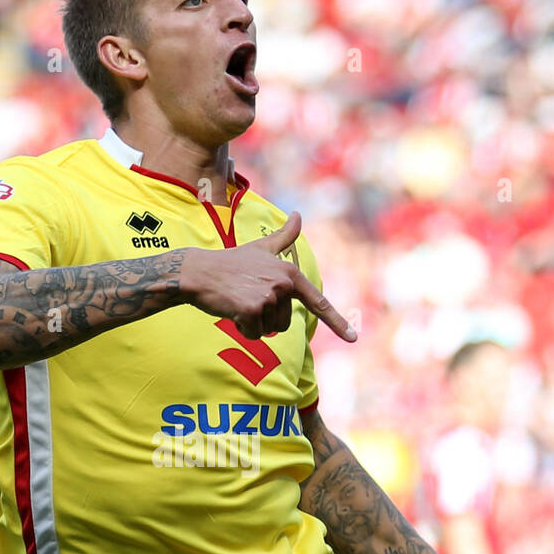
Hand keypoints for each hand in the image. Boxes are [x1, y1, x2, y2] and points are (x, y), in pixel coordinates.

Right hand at [179, 211, 356, 341]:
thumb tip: (298, 214)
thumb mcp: (261, 247)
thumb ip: (284, 235)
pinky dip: (241, 328)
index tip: (354, 339)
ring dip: (252, 323)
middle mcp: (283, 283)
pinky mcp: (253, 309)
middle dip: (265, 319)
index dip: (337, 323)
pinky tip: (231, 309)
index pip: (318, 303)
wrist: (199, 272)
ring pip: (269, 330)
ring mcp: (269, 295)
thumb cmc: (230, 262)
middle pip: (284, 324)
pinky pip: (254, 334)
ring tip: (238, 302)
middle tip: (247, 298)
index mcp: (290, 272)